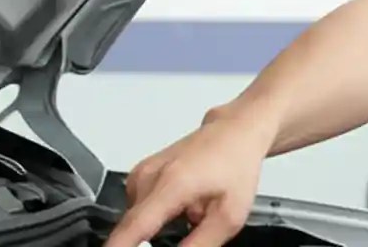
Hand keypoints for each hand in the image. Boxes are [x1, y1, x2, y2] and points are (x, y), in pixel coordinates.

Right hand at [104, 106, 277, 246]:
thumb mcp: (228, 216)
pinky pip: (139, 207)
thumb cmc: (236, 164)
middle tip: (185, 227)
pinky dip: (155, 214)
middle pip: (132, 228)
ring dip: (154, 228)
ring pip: (136, 220)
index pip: (131, 229)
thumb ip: (199, 244)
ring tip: (190, 212)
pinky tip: (179, 205)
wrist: (236, 132)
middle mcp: (149, 176)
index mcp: (171, 185)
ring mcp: (142, 173)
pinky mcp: (140, 173)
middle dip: (146, 243)